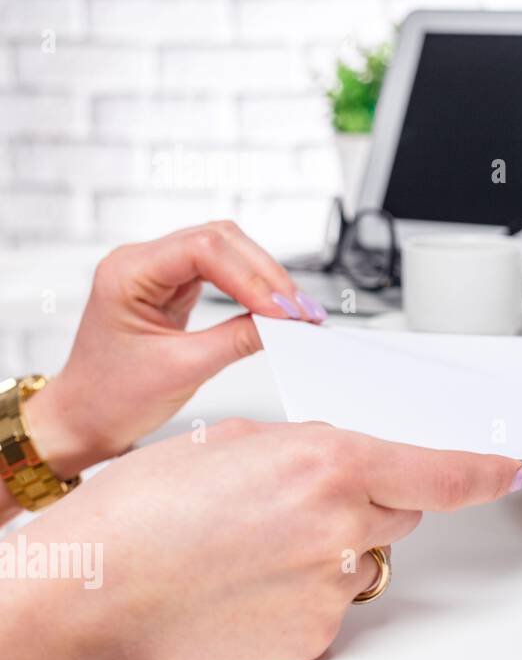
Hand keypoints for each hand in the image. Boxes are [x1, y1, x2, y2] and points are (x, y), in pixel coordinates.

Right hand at [0, 420, 521, 659]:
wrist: (93, 596)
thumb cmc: (143, 517)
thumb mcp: (233, 444)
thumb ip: (306, 448)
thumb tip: (336, 461)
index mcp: (327, 463)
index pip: (439, 470)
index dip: (481, 471)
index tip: (505, 471)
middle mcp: (342, 524)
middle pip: (396, 508)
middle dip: (364, 499)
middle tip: (291, 504)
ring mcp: (332, 584)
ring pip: (362, 555)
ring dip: (329, 546)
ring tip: (252, 547)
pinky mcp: (316, 633)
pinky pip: (333, 601)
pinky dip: (303, 590)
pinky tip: (249, 584)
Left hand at [23, 222, 326, 479]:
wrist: (83, 419)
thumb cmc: (111, 398)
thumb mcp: (184, 369)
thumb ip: (238, 340)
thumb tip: (287, 324)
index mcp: (128, 273)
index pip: (204, 250)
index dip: (252, 277)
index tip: (284, 311)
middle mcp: (141, 262)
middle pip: (220, 241)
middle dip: (265, 274)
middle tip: (300, 311)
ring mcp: (158, 272)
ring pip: (226, 251)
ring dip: (263, 278)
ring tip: (294, 310)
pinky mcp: (173, 287)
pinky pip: (222, 272)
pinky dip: (252, 288)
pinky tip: (273, 308)